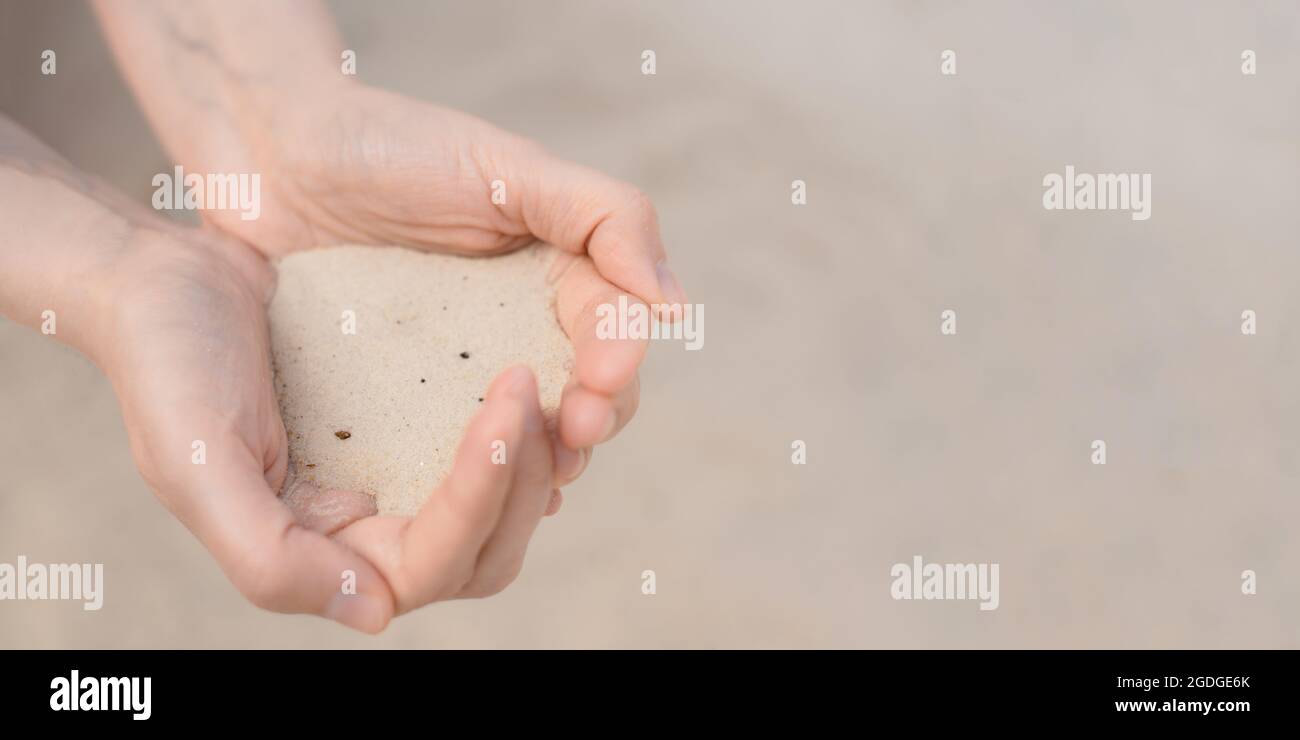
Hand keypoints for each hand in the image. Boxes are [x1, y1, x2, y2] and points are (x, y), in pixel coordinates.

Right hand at [99, 226, 560, 631]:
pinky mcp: (411, 431)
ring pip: (500, 506)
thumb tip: (373, 613)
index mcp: (319, 554)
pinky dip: (516, 427)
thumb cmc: (166, 368)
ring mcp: (394, 482)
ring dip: (530, 454)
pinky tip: (530, 374)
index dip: (476, 500)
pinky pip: (486, 447)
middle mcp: (366, 533)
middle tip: (527, 388)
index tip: (500, 413)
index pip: (429, 564)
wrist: (167, 283)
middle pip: (484, 552)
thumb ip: (268, 558)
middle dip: (519, 479)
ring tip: (535, 378)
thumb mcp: (196, 465)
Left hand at [210, 83, 674, 470]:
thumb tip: (670, 306)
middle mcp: (521, 335)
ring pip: (529, 441)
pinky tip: (482, 495)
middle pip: (586, 401)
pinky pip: (452, 459)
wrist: (272, 158)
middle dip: (591, 421)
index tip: (600, 383)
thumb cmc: (392, 148)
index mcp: (558, 281)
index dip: (617, 365)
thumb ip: (606, 217)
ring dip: (543, 463)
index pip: (613, 338)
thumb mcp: (509, 168)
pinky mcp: (405, 411)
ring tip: (537, 470)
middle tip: (571, 433)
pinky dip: (479, 481)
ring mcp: (463, 379)